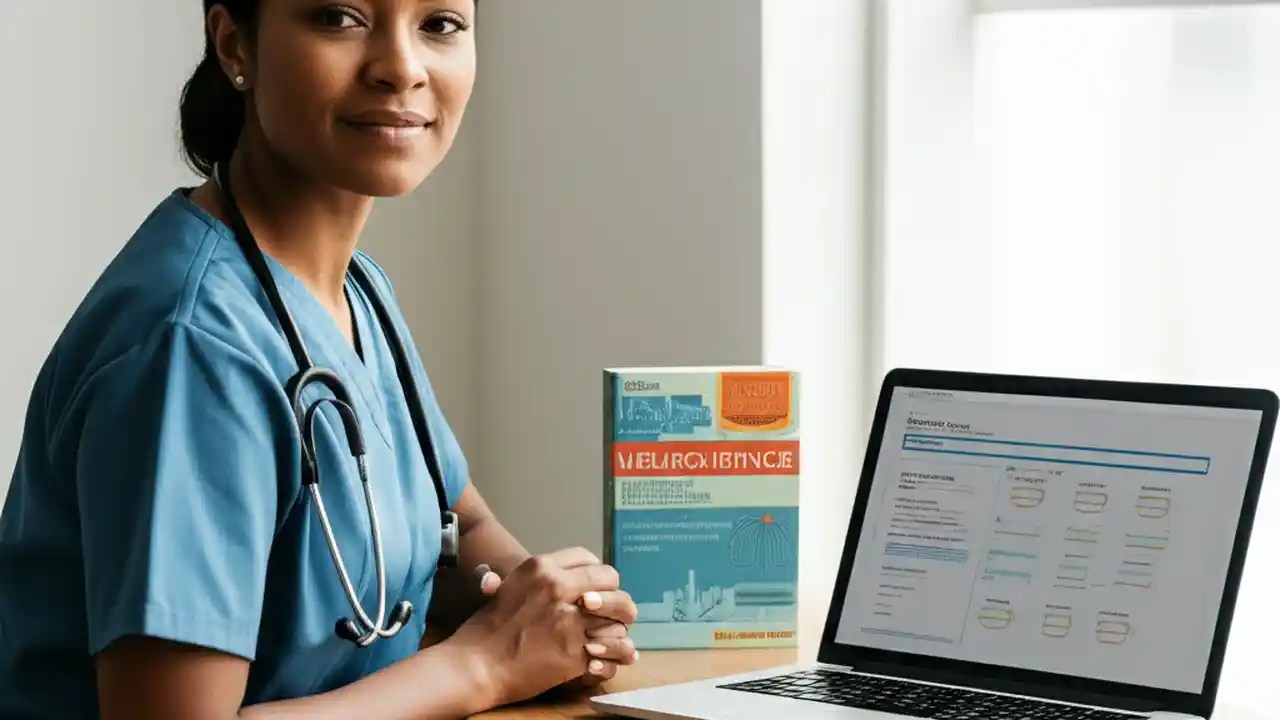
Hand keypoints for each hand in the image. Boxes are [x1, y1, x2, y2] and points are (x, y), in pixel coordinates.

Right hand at [476, 548, 638, 687]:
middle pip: (610, 580)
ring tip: (614, 632)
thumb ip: (530, 580)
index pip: (588, 558)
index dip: (596, 573)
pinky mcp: (576, 650)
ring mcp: (570, 619)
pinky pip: (612, 646)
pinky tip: (608, 657)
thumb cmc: (484, 630)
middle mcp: (559, 587)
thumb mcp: (503, 589)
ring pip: (618, 612)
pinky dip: (614, 654)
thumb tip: (538, 576)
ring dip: (619, 623)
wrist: (475, 666)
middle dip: (614, 594)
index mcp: (541, 567)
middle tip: (612, 610)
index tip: (595, 587)